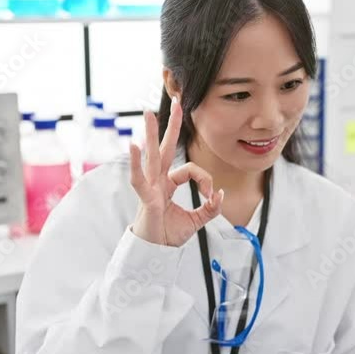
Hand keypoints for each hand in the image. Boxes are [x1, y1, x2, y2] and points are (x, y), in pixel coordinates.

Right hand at [129, 97, 223, 246]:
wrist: (155, 253)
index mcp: (168, 183)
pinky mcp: (145, 197)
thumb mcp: (197, 220)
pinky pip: (139, 178)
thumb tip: (220, 194)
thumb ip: (210, 208)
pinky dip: (135, 162)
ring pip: (152, 156)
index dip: (206, 180)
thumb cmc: (169, 235)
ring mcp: (150, 187)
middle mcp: (158, 180)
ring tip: (148, 113)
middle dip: (172, 125)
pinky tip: (133, 144)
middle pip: (166, 148)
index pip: (191, 170)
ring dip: (151, 134)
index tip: (212, 197)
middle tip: (177, 100)